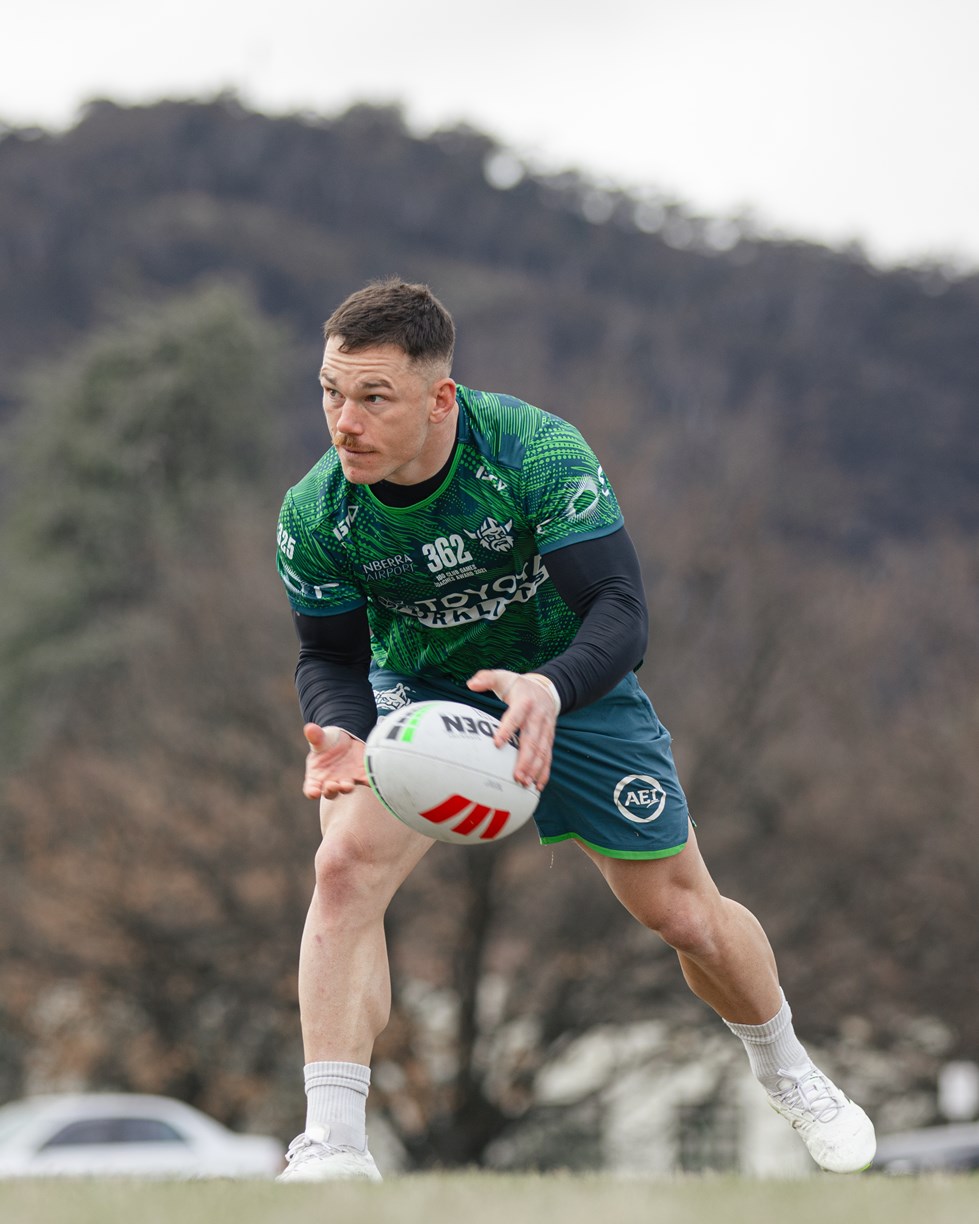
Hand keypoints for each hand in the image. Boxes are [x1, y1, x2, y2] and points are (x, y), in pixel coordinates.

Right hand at [302, 724, 367, 799]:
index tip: (314, 792)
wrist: (345, 740)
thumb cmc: (327, 743)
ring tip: (347, 785)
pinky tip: (371, 780)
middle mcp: (331, 782)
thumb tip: (309, 728)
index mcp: (316, 777)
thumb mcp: (320, 738)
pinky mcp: (361, 775)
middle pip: (330, 792)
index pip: (311, 789)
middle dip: (331, 790)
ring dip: (346, 787)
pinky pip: (366, 780)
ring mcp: (347, 780)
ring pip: (346, 788)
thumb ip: (315, 736)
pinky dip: (369, 781)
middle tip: (333, 786)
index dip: (312, 792)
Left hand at [466, 669, 557, 789]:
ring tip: (525, 784)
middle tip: (516, 776)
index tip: (497, 744)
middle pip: (532, 740)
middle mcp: (538, 716)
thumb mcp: (503, 677)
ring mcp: (546, 729)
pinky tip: (537, 786)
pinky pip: (548, 756)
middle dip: (525, 759)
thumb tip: (471, 683)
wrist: (546, 689)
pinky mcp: (549, 738)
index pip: (515, 717)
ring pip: (542, 751)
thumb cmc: (518, 686)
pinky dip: (544, 771)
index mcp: (525, 702)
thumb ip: (486, 678)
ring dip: (534, 769)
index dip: (507, 729)